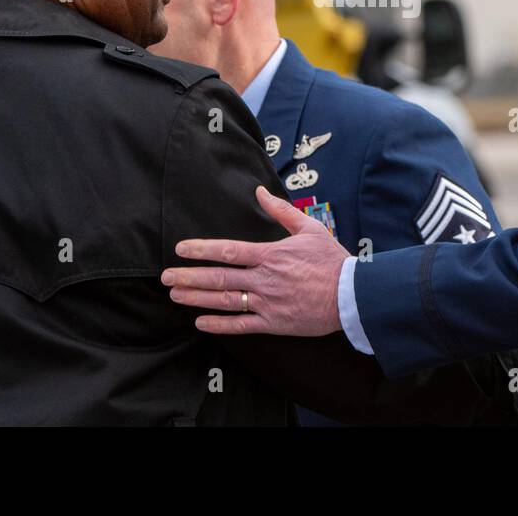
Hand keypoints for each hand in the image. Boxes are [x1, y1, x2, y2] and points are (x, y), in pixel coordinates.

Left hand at [161, 186, 349, 335]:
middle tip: (165, 277)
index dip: (201, 250)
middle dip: (189, 277)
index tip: (181, 250)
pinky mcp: (275, 323)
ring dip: (197, 298)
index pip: (228, 250)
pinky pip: (242, 325)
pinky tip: (201, 323)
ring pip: (225, 301)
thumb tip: (259, 192)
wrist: (351, 294)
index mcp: (270, 254)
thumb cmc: (331, 259)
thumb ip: (281, 211)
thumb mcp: (308, 228)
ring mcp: (268, 302)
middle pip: (219, 277)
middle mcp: (264, 279)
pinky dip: (219, 325)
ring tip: (176, 296)